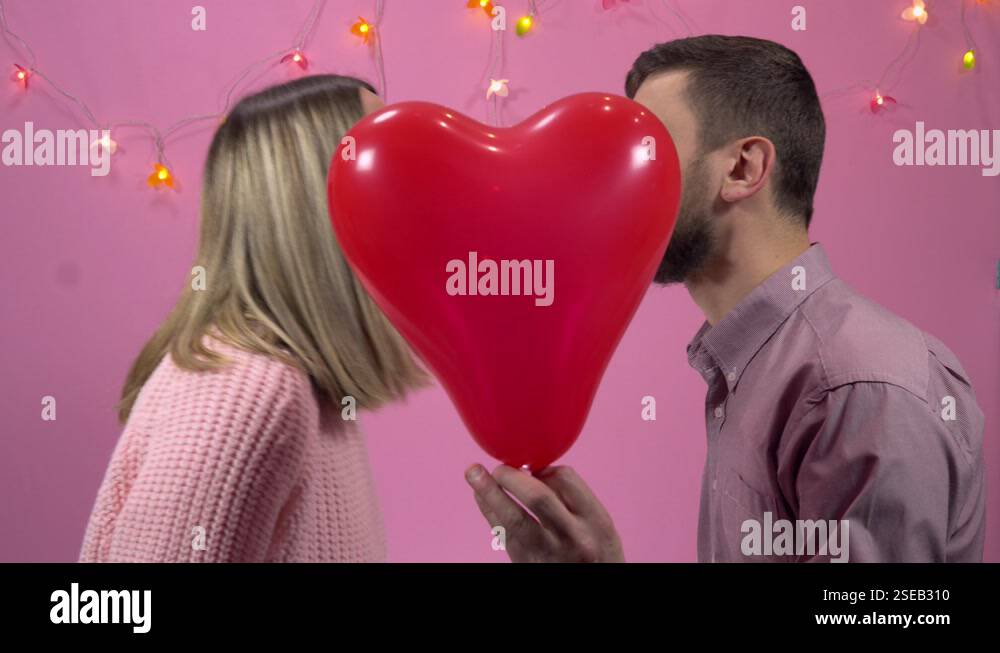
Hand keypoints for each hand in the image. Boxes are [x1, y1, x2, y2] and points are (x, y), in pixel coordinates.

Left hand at [465, 463, 624, 562]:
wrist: (592, 590)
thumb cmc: (596, 554)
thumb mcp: (600, 527)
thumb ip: (574, 499)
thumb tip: (535, 471)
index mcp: (595, 521)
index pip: (565, 481)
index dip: (542, 467)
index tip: (530, 465)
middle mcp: (572, 537)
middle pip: (537, 497)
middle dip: (512, 477)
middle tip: (498, 467)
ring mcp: (547, 554)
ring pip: (512, 519)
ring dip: (489, 493)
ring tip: (473, 473)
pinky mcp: (526, 564)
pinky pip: (503, 535)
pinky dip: (489, 512)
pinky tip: (481, 497)